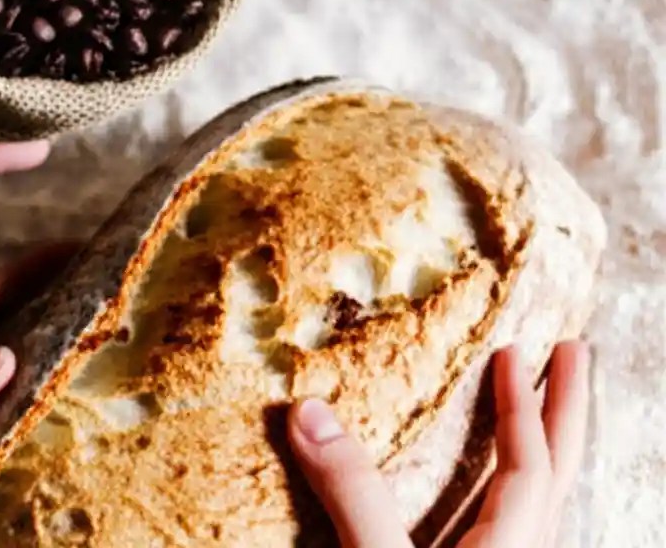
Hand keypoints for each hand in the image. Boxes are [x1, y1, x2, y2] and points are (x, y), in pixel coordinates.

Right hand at [288, 341, 589, 547]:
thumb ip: (353, 493)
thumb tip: (309, 412)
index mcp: (509, 546)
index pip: (527, 463)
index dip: (521, 405)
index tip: (512, 352)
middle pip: (559, 474)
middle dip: (566, 412)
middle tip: (572, 356)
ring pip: (546, 504)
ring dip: (548, 452)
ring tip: (542, 413)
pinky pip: (521, 529)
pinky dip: (521, 493)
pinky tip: (494, 494)